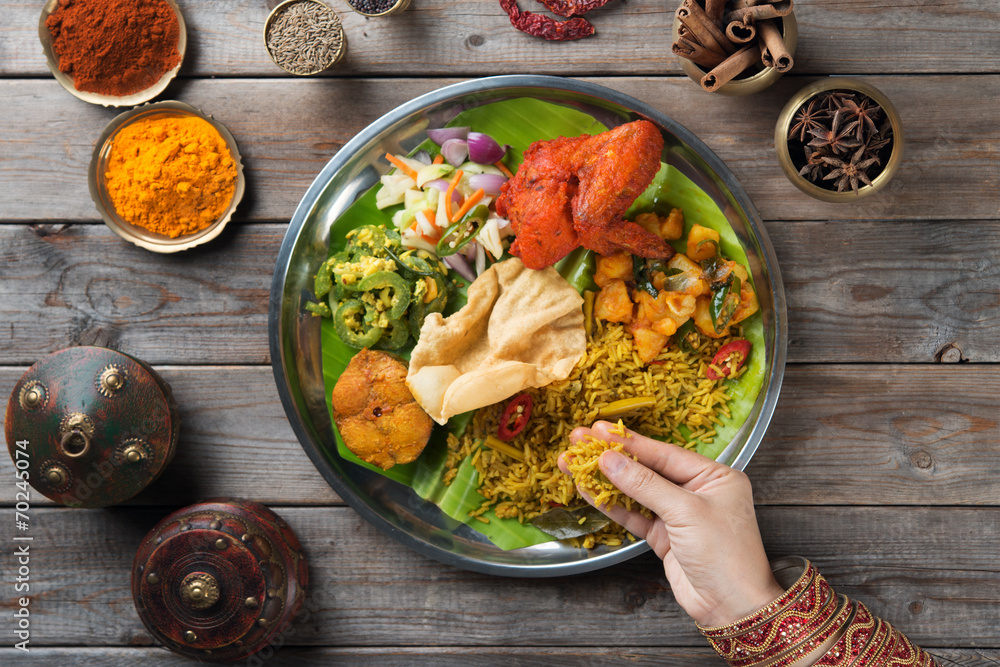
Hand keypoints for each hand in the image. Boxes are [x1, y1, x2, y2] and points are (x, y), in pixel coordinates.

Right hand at [559, 421, 783, 627]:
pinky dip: (610, 504)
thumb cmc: (726, 555)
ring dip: (604, 479)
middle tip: (580, 440)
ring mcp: (678, 515)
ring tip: (573, 463)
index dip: (630, 442)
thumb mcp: (686, 512)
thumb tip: (610, 460)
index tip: (600, 431)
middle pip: (646, 468)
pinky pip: (633, 515)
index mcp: (714, 477)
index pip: (664, 453)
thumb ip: (645, 484)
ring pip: (635, 491)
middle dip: (612, 456)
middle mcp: (696, 491)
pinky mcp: (663, 536)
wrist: (732, 608)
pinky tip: (587, 490)